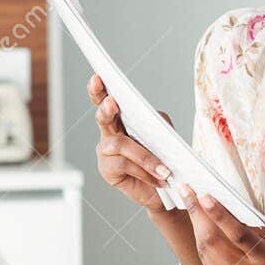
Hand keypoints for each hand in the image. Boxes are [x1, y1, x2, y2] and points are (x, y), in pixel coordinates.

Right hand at [88, 74, 172, 211]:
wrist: (165, 189)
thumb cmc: (163, 158)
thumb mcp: (164, 136)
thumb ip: (157, 124)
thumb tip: (153, 121)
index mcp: (121, 119)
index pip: (107, 99)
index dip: (100, 89)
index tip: (98, 76)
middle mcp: (109, 132)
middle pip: (102, 116)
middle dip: (106, 107)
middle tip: (111, 102)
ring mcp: (105, 151)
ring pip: (119, 144)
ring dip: (145, 156)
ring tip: (164, 170)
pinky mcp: (107, 170)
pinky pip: (124, 165)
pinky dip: (145, 171)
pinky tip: (158, 178)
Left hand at [186, 191, 264, 264]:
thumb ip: (252, 225)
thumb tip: (223, 204)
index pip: (238, 233)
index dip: (218, 213)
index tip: (203, 195)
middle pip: (214, 242)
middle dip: (197, 214)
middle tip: (187, 192)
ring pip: (205, 251)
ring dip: (196, 227)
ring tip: (191, 206)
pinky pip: (207, 262)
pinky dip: (202, 243)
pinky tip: (200, 229)